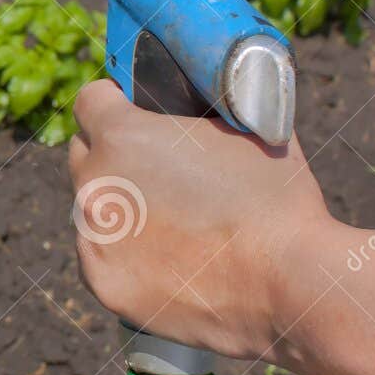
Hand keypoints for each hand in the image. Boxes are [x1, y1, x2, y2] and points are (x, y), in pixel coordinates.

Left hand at [66, 78, 333, 360]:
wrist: (289, 280)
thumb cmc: (275, 199)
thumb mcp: (242, 127)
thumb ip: (200, 106)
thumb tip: (196, 92)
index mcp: (120, 135)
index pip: (90, 102)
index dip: (114, 103)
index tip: (133, 113)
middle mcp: (94, 183)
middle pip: (85, 156)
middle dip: (112, 157)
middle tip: (155, 171)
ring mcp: (94, 236)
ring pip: (92, 210)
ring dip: (118, 208)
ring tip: (172, 223)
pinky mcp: (103, 282)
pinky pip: (99, 256)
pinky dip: (123, 254)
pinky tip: (166, 259)